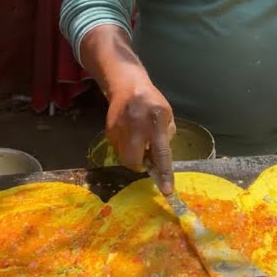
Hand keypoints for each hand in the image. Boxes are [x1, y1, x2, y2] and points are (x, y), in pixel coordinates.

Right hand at [105, 78, 176, 193]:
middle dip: (139, 165)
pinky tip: (129, 133)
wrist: (128, 86)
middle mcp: (136, 127)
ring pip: (124, 157)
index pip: (161, 153)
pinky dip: (125, 147)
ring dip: (132, 155)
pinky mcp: (109, 131)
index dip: (164, 173)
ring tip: (137, 140)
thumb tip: (159, 159)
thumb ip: (166, 137)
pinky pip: (117, 149)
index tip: (166, 190)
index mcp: (156, 122)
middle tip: (145, 157)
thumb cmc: (152, 102)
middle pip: (134, 160)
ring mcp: (120, 129)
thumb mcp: (167, 115)